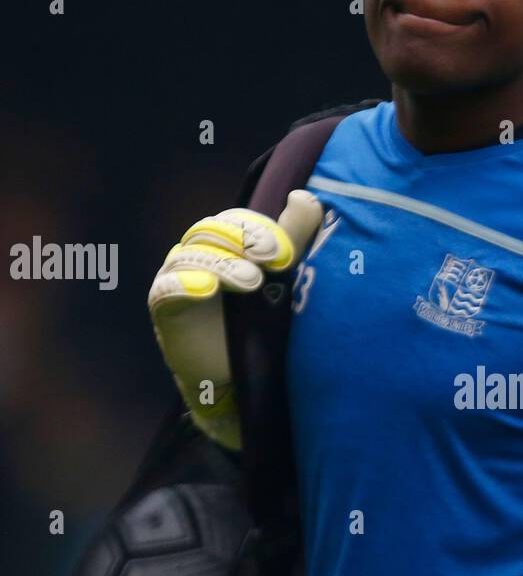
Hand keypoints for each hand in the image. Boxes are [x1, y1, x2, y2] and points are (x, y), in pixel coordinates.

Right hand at [148, 193, 322, 450]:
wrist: (242, 379)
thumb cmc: (261, 325)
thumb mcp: (283, 280)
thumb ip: (294, 237)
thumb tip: (305, 197)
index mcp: (226, 243)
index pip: (236, 220)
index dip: (259, 229)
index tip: (285, 254)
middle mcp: (198, 255)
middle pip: (209, 231)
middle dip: (242, 241)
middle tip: (272, 262)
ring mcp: (177, 279)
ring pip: (189, 256)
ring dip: (221, 264)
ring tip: (251, 283)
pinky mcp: (165, 310)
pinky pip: (165, 289)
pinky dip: (184, 285)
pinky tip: (205, 289)